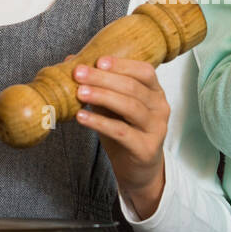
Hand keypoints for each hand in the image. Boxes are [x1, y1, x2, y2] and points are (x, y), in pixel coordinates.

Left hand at [65, 55, 168, 216]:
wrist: (138, 170)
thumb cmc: (125, 132)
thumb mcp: (112, 107)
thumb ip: (99, 86)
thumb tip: (70, 62)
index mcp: (155, 92)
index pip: (144, 71)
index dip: (121, 64)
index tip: (98, 61)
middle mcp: (160, 108)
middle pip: (133, 87)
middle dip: (104, 78)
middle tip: (79, 74)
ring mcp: (156, 129)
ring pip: (129, 107)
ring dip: (102, 97)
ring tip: (80, 93)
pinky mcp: (146, 148)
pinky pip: (121, 132)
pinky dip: (100, 123)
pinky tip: (82, 117)